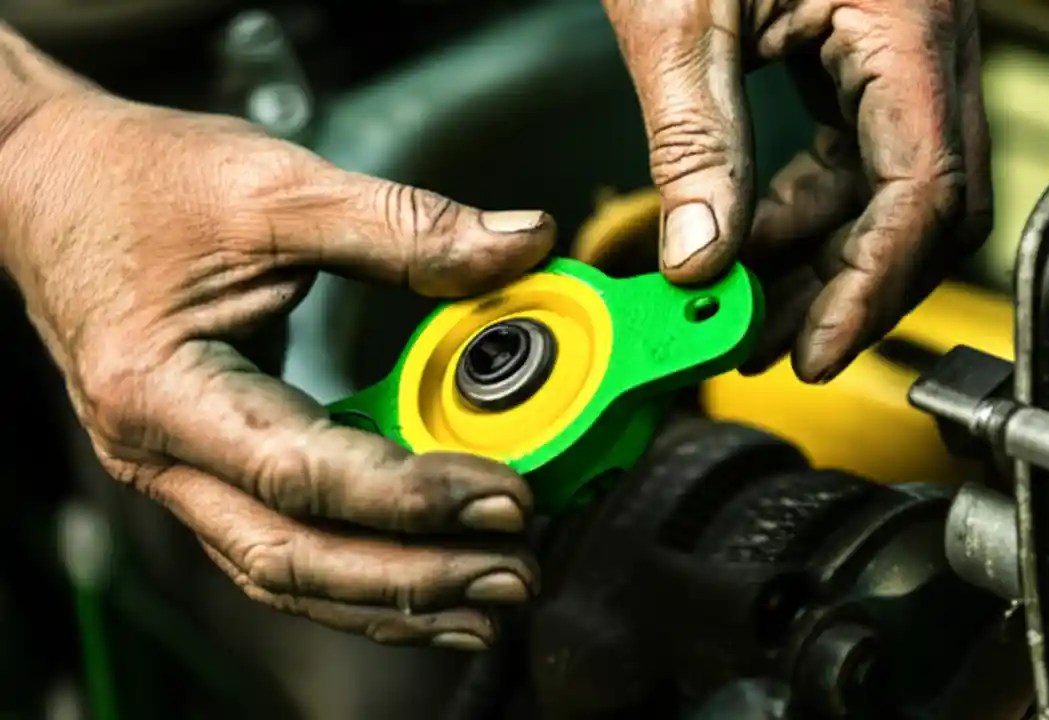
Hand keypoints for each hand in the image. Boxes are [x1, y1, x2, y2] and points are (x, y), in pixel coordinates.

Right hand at [0, 91, 555, 648]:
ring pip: (286, 572)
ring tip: (489, 596)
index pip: (300, 472)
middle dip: (413, 578)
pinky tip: (427, 581)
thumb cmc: (141, 182)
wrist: (50, 185)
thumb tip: (523, 243)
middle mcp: (157, 454)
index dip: (410, 496)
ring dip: (392, 598)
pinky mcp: (205, 470)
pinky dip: (359, 575)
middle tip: (517, 572)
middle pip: (292, 557)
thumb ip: (403, 225)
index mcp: (159, 388)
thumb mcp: (276, 187)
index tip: (504, 495)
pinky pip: (282, 548)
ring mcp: (176, 473)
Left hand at [603, 0, 991, 381]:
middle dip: (847, 287)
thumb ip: (695, 139)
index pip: (923, 189)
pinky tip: (748, 240)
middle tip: (766, 344)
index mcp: (906, 25)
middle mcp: (925, 44)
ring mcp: (902, 52)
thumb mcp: (683, 13)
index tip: (813, 352)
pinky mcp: (866, 57)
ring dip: (820, 257)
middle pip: (924, 206)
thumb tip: (700, 259)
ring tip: (739, 306)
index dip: (871, 287)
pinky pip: (857, 156)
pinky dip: (806, 208)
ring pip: (889, 192)